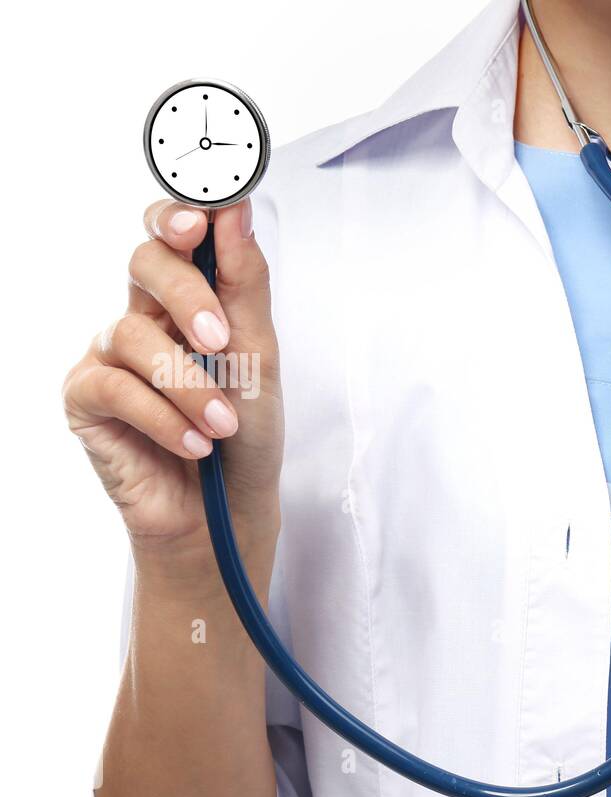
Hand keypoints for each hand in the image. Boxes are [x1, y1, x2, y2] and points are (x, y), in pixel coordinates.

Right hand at [63, 200, 282, 572]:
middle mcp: (144, 316)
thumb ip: (246, 284)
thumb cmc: (247, 435)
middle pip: (145, 263)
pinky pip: (115, 388)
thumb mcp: (260, 358)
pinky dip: (163, 417)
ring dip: (188, 385)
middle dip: (189, 297)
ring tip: (223, 426)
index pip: (173, 234)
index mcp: (190, 298)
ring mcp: (110, 356)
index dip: (180, 214)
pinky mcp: (86, 399)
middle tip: (224, 342)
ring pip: (133, 335)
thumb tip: (235, 208)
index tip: (202, 216)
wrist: (227, 510)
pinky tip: (195, 443)